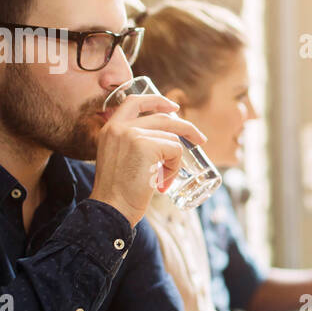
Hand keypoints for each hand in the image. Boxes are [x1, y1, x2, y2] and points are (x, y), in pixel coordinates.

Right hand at [89, 93, 207, 225]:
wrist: (111, 209)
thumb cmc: (118, 193)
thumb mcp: (120, 160)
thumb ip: (134, 145)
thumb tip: (165, 139)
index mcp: (110, 129)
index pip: (134, 101)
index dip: (157, 101)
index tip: (174, 108)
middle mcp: (120, 127)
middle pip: (163, 118)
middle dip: (186, 128)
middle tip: (201, 139)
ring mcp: (133, 134)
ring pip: (172, 140)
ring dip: (173, 162)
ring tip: (161, 180)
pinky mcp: (146, 145)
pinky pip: (175, 151)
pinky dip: (174, 168)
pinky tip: (160, 183)